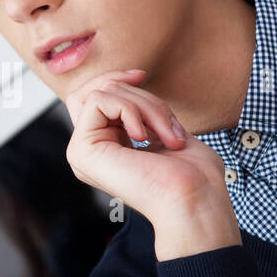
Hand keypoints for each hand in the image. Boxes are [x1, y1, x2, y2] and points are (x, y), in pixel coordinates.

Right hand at [64, 68, 240, 258]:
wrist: (195, 201)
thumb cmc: (192, 175)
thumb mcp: (162, 128)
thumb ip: (139, 108)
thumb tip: (127, 80)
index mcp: (105, 149)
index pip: (93, 98)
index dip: (114, 78)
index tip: (142, 76)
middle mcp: (89, 152)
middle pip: (97, 91)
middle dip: (139, 96)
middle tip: (166, 123)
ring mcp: (81, 152)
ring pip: (100, 93)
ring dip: (144, 106)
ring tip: (165, 134)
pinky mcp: (82, 150)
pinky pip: (98, 101)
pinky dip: (130, 110)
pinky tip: (143, 137)